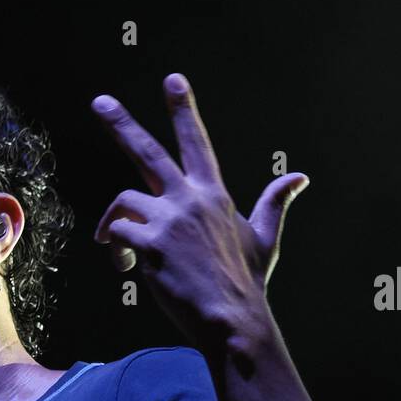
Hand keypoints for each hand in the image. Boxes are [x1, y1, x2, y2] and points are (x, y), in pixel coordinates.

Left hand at [91, 72, 308, 354]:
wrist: (233, 320)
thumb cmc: (247, 283)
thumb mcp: (265, 238)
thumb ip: (274, 203)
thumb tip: (300, 177)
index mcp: (214, 194)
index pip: (196, 142)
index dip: (184, 110)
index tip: (173, 81)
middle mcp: (190, 200)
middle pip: (147, 152)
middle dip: (122, 124)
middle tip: (100, 102)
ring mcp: (169, 221)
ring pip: (124, 203)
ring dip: (112, 224)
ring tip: (115, 247)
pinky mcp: (151, 245)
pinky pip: (117, 235)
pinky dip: (114, 250)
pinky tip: (124, 269)